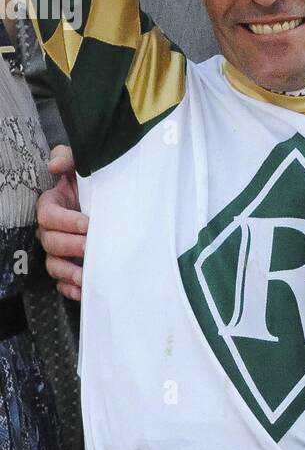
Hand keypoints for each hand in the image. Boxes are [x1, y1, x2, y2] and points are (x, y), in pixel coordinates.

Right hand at [36, 145, 85, 300]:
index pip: (48, 215)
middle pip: (50, 242)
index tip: (87, 224)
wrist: (112, 200)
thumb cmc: (95, 183)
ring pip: (53, 265)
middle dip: (70, 246)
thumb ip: (69, 157)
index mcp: (52, 205)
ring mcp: (59, 250)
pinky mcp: (69, 266)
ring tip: (87, 277)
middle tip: (91, 248)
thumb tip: (55, 165)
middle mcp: (51, 230)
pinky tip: (84, 292)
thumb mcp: (82, 165)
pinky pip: (62, 282)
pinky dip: (70, 289)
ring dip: (69, 273)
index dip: (65, 222)